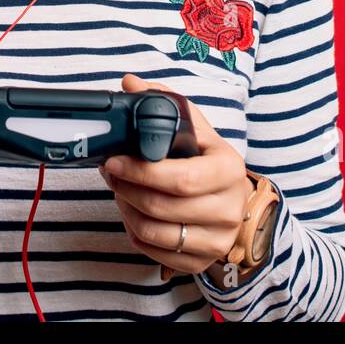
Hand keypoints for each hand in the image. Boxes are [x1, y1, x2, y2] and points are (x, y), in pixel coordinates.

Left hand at [100, 73, 253, 278]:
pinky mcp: (200, 261)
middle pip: (162, 206)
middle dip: (126, 188)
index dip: (141, 171)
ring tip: (119, 189)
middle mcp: (229, 208)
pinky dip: (134, 231)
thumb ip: (164, 102)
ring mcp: (216, 239)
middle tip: (111, 172)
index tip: (114, 159)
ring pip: (154, 232)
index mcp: (229, 170)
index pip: (181, 178)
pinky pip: (154, 251)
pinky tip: (131, 211)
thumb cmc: (209, 161)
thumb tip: (131, 83)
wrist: (234, 200)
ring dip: (126, 209)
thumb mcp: (196, 129)